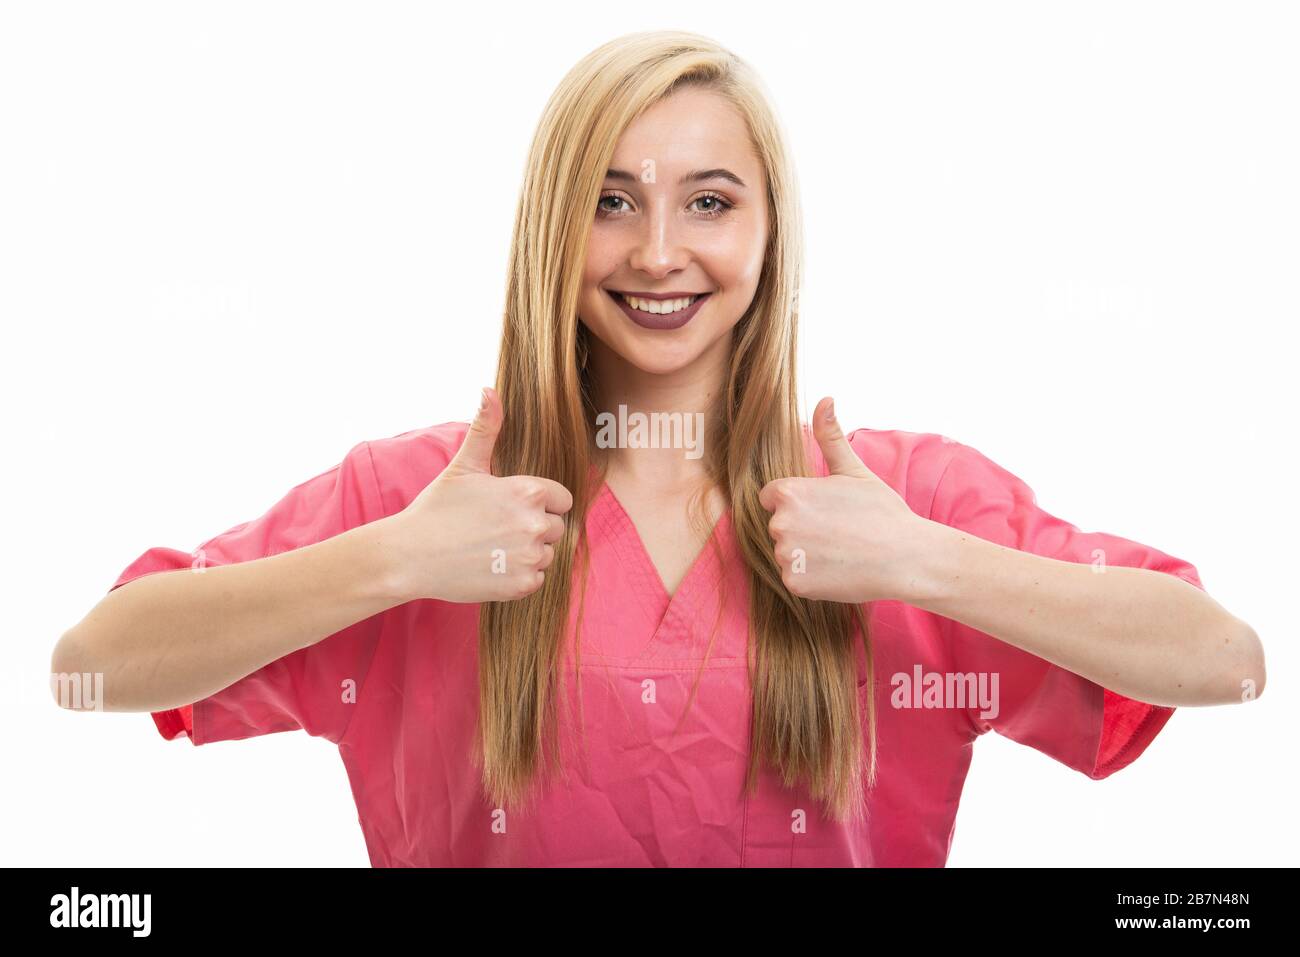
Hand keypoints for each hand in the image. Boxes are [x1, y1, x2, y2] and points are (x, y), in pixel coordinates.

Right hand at [386, 387, 573, 602]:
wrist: (409, 556)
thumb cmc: (436, 508)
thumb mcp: (463, 465)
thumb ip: (486, 428)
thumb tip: (490, 390)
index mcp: (527, 492)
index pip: (562, 499)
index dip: (541, 503)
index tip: (513, 508)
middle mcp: (534, 524)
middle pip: (557, 528)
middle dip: (533, 528)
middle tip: (496, 529)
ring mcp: (529, 558)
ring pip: (547, 554)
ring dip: (527, 553)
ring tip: (492, 548)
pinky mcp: (520, 586)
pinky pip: (537, 580)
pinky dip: (519, 577)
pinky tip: (492, 567)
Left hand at [758, 397, 946, 603]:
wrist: (906, 556)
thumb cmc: (882, 511)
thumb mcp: (854, 470)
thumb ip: (830, 436)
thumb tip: (825, 399)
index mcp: (788, 493)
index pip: (771, 498)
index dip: (797, 503)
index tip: (823, 510)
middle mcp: (780, 524)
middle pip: (778, 526)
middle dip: (801, 528)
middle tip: (837, 531)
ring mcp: (786, 556)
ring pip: (786, 553)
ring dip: (805, 554)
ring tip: (840, 550)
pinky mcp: (795, 584)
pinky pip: (793, 578)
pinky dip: (811, 577)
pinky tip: (837, 569)